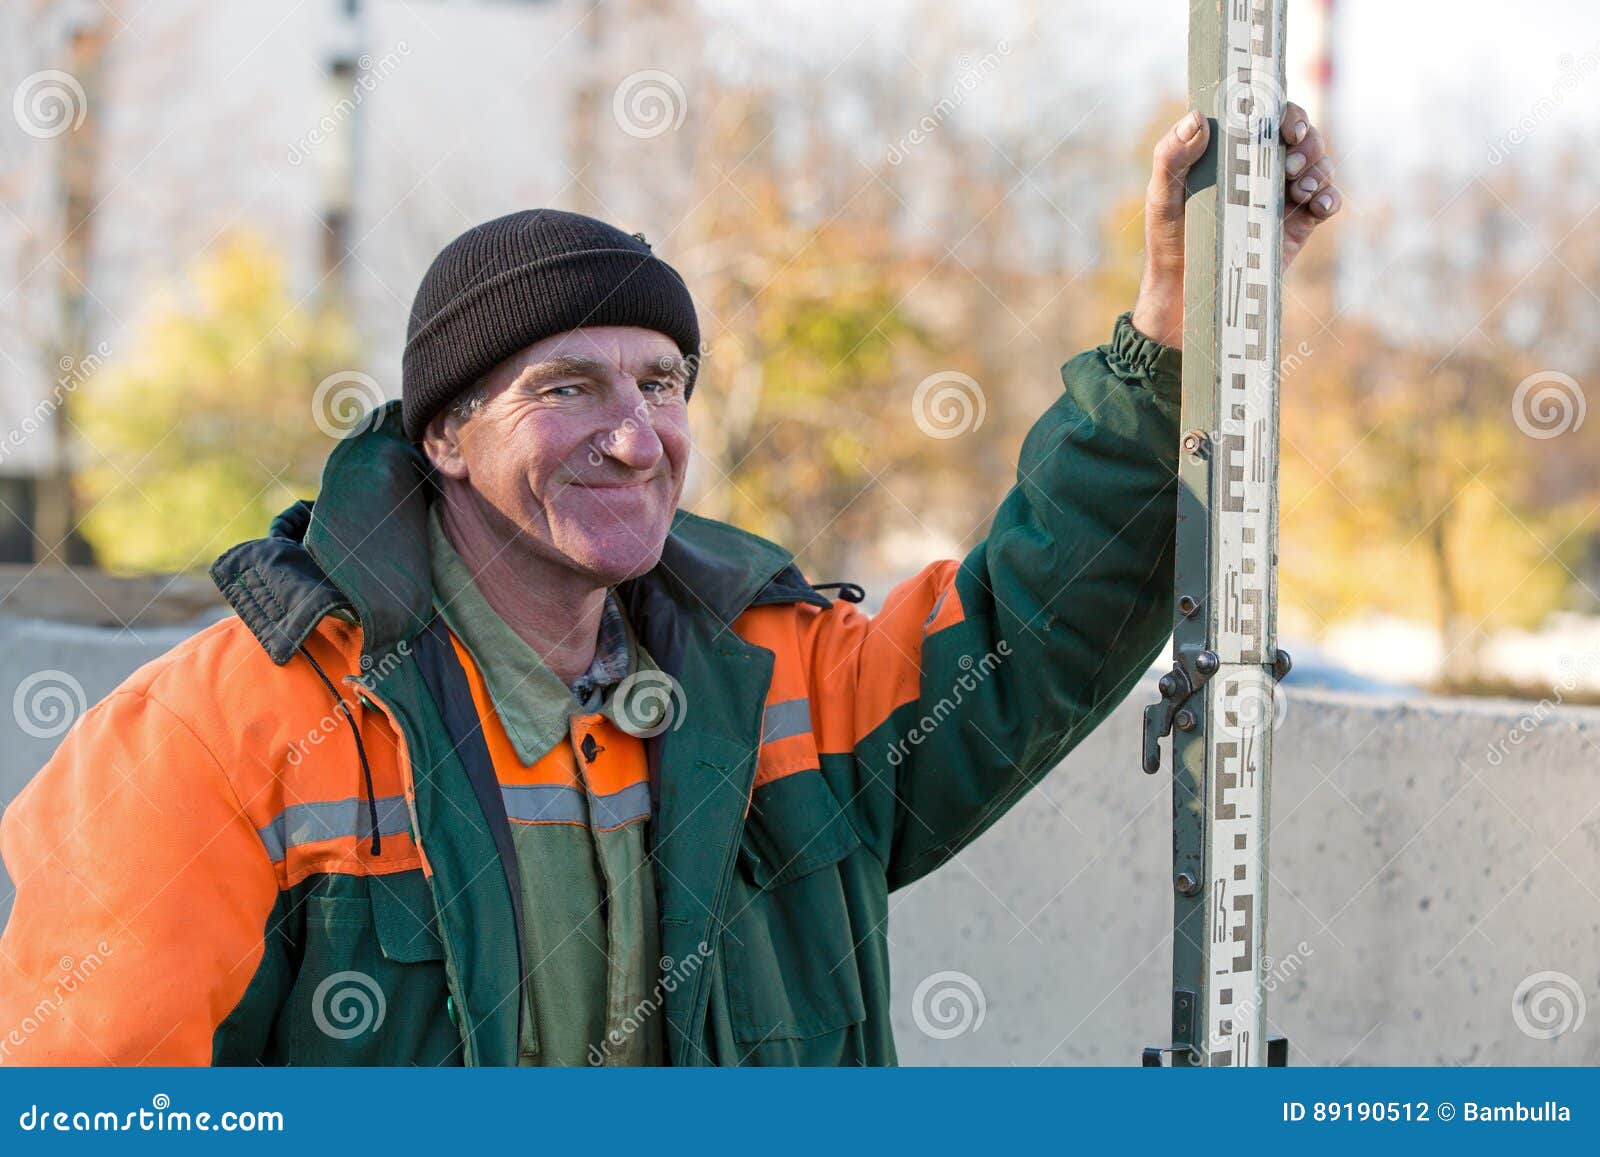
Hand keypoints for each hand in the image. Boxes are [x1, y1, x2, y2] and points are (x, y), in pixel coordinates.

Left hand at [1130, 103, 1340, 349]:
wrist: (1184, 289)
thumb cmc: (1169, 238)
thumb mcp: (1163, 196)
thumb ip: (1171, 157)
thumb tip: (1196, 118)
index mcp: (1234, 151)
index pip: (1268, 116)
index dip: (1285, 113)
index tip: (1285, 127)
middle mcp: (1261, 167)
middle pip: (1302, 137)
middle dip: (1308, 141)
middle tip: (1292, 161)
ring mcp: (1282, 194)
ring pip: (1318, 165)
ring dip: (1318, 167)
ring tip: (1299, 188)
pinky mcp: (1296, 224)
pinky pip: (1326, 201)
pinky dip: (1330, 197)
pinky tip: (1318, 204)